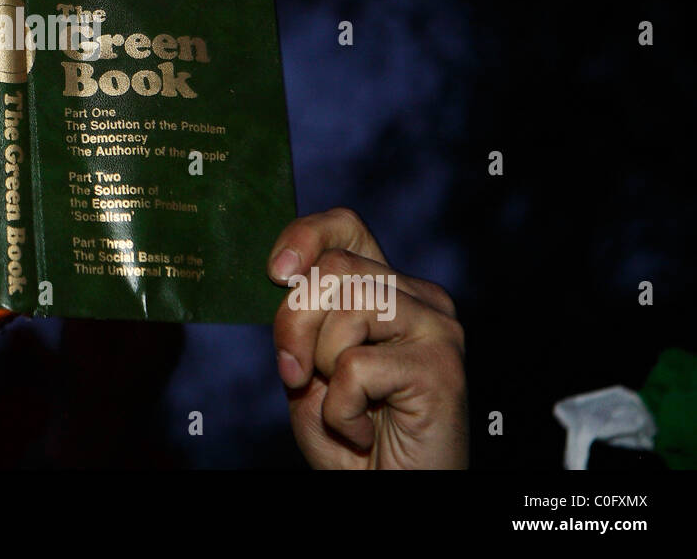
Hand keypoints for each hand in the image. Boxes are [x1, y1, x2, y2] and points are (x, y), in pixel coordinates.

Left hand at [270, 208, 466, 468]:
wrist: (387, 492)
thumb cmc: (347, 435)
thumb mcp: (308, 363)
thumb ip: (301, 316)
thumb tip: (282, 271)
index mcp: (387, 288)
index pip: (346, 226)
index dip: (304, 237)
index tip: (276, 274)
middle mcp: (420, 298)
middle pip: (333, 269)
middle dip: (294, 323)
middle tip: (296, 375)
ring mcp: (437, 329)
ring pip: (345, 311)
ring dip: (322, 369)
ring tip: (344, 407)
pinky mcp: (441, 368)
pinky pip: (356, 366)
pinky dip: (341, 409)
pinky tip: (364, 431)